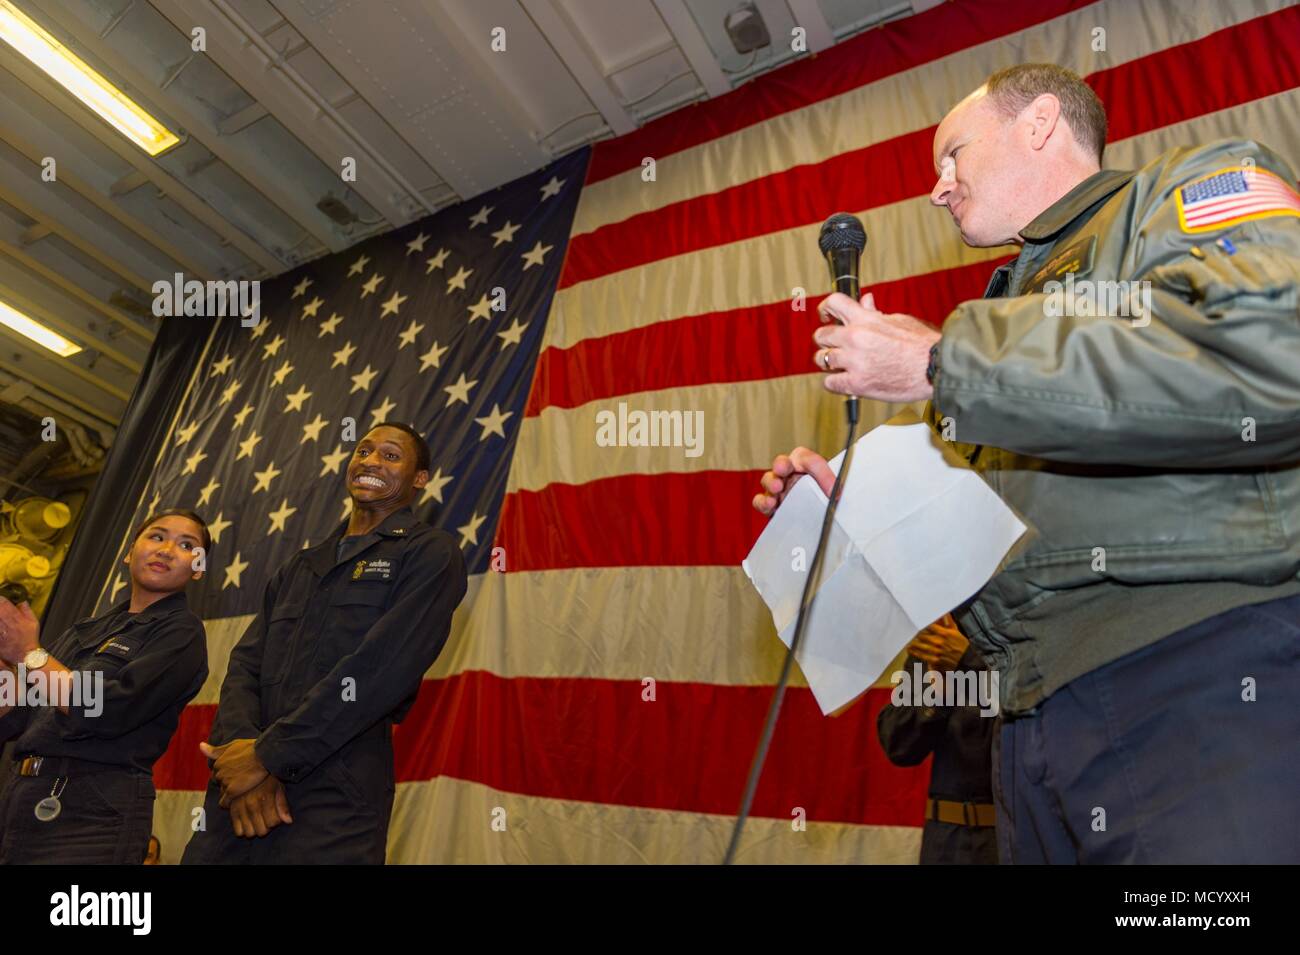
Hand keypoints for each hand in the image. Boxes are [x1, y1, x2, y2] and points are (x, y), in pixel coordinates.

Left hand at [0, 598, 39, 664]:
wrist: (25, 655)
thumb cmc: (29, 639)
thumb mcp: (33, 622)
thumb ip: (27, 610)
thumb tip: (22, 602)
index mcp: (15, 616)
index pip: (3, 602)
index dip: (1, 600)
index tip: (1, 600)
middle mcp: (6, 622)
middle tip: (1, 610)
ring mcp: (0, 630)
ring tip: (1, 619)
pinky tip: (0, 628)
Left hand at [202, 739, 268, 803]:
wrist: (265, 755)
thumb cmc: (252, 748)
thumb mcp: (233, 745)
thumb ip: (216, 749)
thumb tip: (200, 746)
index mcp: (218, 762)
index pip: (217, 773)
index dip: (227, 774)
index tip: (236, 774)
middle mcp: (219, 772)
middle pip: (219, 783)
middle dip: (228, 783)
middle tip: (240, 782)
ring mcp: (225, 782)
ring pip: (222, 792)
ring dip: (230, 792)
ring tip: (242, 790)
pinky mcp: (232, 791)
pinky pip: (224, 802)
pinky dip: (228, 803)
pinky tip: (236, 800)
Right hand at [227, 774, 292, 837]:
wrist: (245, 768)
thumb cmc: (266, 779)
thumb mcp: (278, 787)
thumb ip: (283, 805)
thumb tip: (288, 821)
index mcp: (265, 798)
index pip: (273, 823)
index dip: (276, 821)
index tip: (275, 816)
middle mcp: (252, 804)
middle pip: (262, 831)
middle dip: (267, 827)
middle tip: (267, 819)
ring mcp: (240, 808)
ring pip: (249, 833)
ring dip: (255, 830)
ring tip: (258, 821)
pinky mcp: (232, 811)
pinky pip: (237, 831)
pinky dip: (243, 830)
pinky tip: (248, 822)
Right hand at [753, 447, 835, 515]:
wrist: (816, 512)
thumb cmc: (823, 492)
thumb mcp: (832, 484)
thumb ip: (833, 484)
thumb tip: (835, 494)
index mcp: (804, 462)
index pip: (810, 459)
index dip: (820, 472)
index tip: (833, 490)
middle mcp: (789, 472)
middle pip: (781, 463)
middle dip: (781, 465)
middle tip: (783, 469)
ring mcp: (777, 487)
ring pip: (768, 480)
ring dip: (771, 483)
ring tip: (777, 489)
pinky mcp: (770, 503)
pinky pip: (760, 500)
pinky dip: (763, 502)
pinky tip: (770, 504)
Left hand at [814, 291, 940, 401]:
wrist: (935, 367)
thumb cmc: (923, 344)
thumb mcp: (899, 320)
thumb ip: (876, 313)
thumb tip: (865, 301)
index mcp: (865, 319)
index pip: (833, 303)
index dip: (825, 309)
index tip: (826, 316)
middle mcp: (855, 338)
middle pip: (820, 335)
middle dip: (825, 340)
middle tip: (833, 345)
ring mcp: (854, 361)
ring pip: (821, 359)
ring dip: (829, 362)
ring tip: (840, 364)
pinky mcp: (857, 383)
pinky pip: (830, 383)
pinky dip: (834, 382)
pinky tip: (844, 380)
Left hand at [906, 613, 968, 671]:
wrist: (966, 660)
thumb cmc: (961, 645)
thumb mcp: (956, 631)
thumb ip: (949, 621)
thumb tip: (945, 611)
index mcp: (944, 633)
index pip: (929, 626)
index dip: (921, 624)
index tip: (916, 621)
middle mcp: (939, 641)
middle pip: (922, 635)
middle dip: (916, 633)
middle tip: (909, 630)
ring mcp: (937, 651)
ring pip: (921, 645)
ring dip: (913, 642)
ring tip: (908, 640)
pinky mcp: (935, 660)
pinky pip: (922, 655)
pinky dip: (915, 652)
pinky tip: (910, 649)